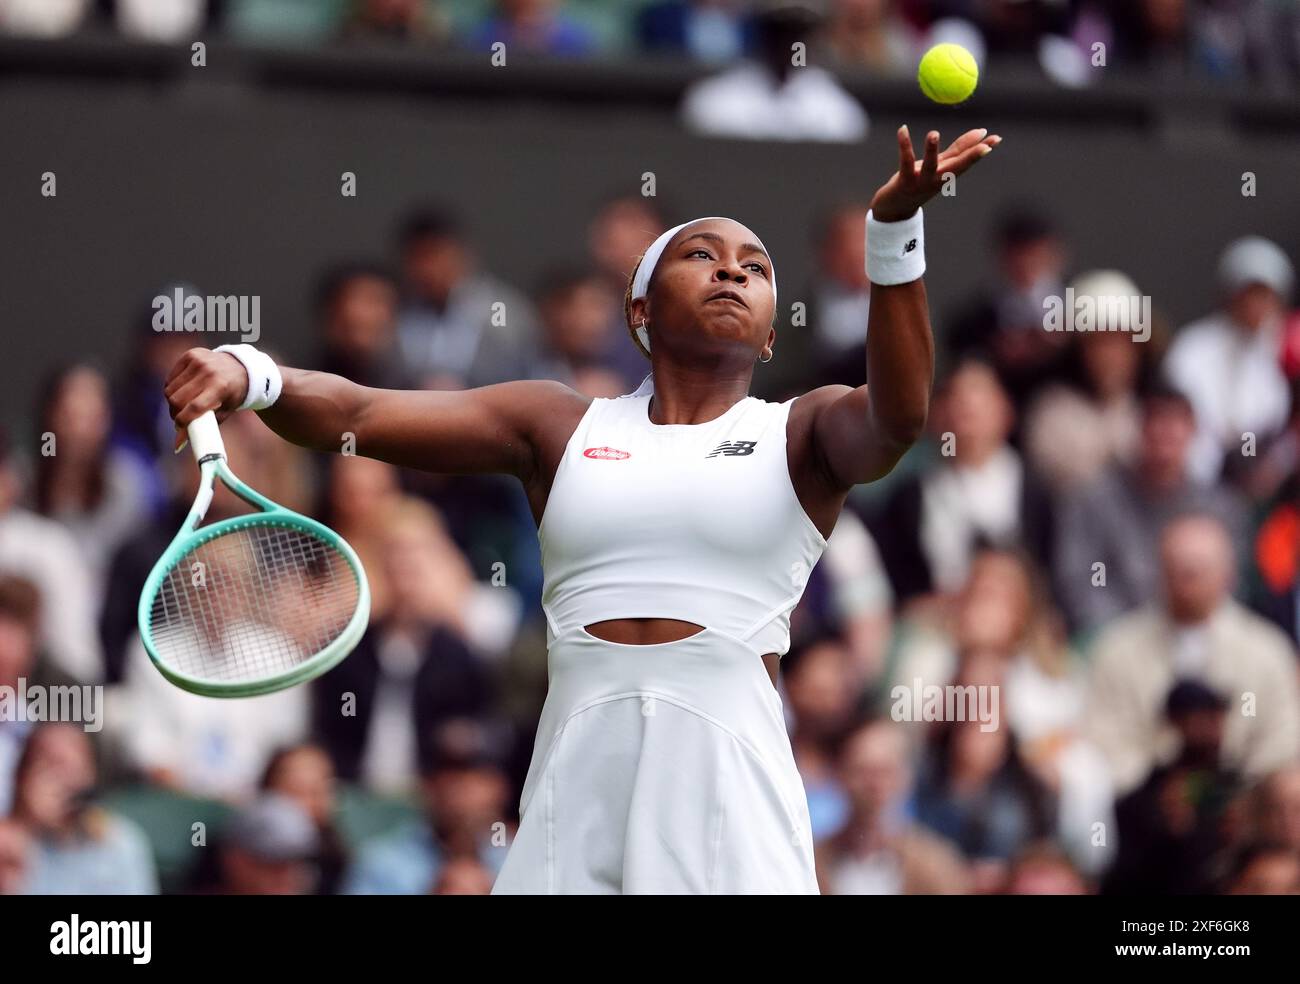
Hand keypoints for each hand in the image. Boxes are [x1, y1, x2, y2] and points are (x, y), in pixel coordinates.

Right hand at [163, 348, 247, 449]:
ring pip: (170, 389)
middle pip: (177, 399)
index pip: (194, 408)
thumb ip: (205, 426)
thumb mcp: (226, 411)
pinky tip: (182, 391)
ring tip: (182, 406)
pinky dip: (172, 388)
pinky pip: (171, 377)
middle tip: (180, 419)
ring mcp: (198, 361)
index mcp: (220, 388)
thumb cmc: (233, 394)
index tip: (179, 429)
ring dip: (172, 402)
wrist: (242, 367)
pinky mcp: (190, 355)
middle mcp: (208, 372)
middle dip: (175, 413)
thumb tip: (178, 445)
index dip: (183, 421)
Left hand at [870, 125, 1000, 222]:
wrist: (895, 208)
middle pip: (957, 166)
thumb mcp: (941, 165)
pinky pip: (905, 161)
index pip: (967, 159)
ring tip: (934, 133)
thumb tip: (982, 131)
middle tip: (985, 143)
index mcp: (948, 174)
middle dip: (971, 156)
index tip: (997, 139)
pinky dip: (904, 145)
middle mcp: (938, 179)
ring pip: (929, 165)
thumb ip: (959, 149)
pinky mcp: (904, 180)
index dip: (982, 149)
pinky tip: (902, 129)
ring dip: (931, 149)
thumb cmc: (919, 181)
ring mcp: (921, 181)